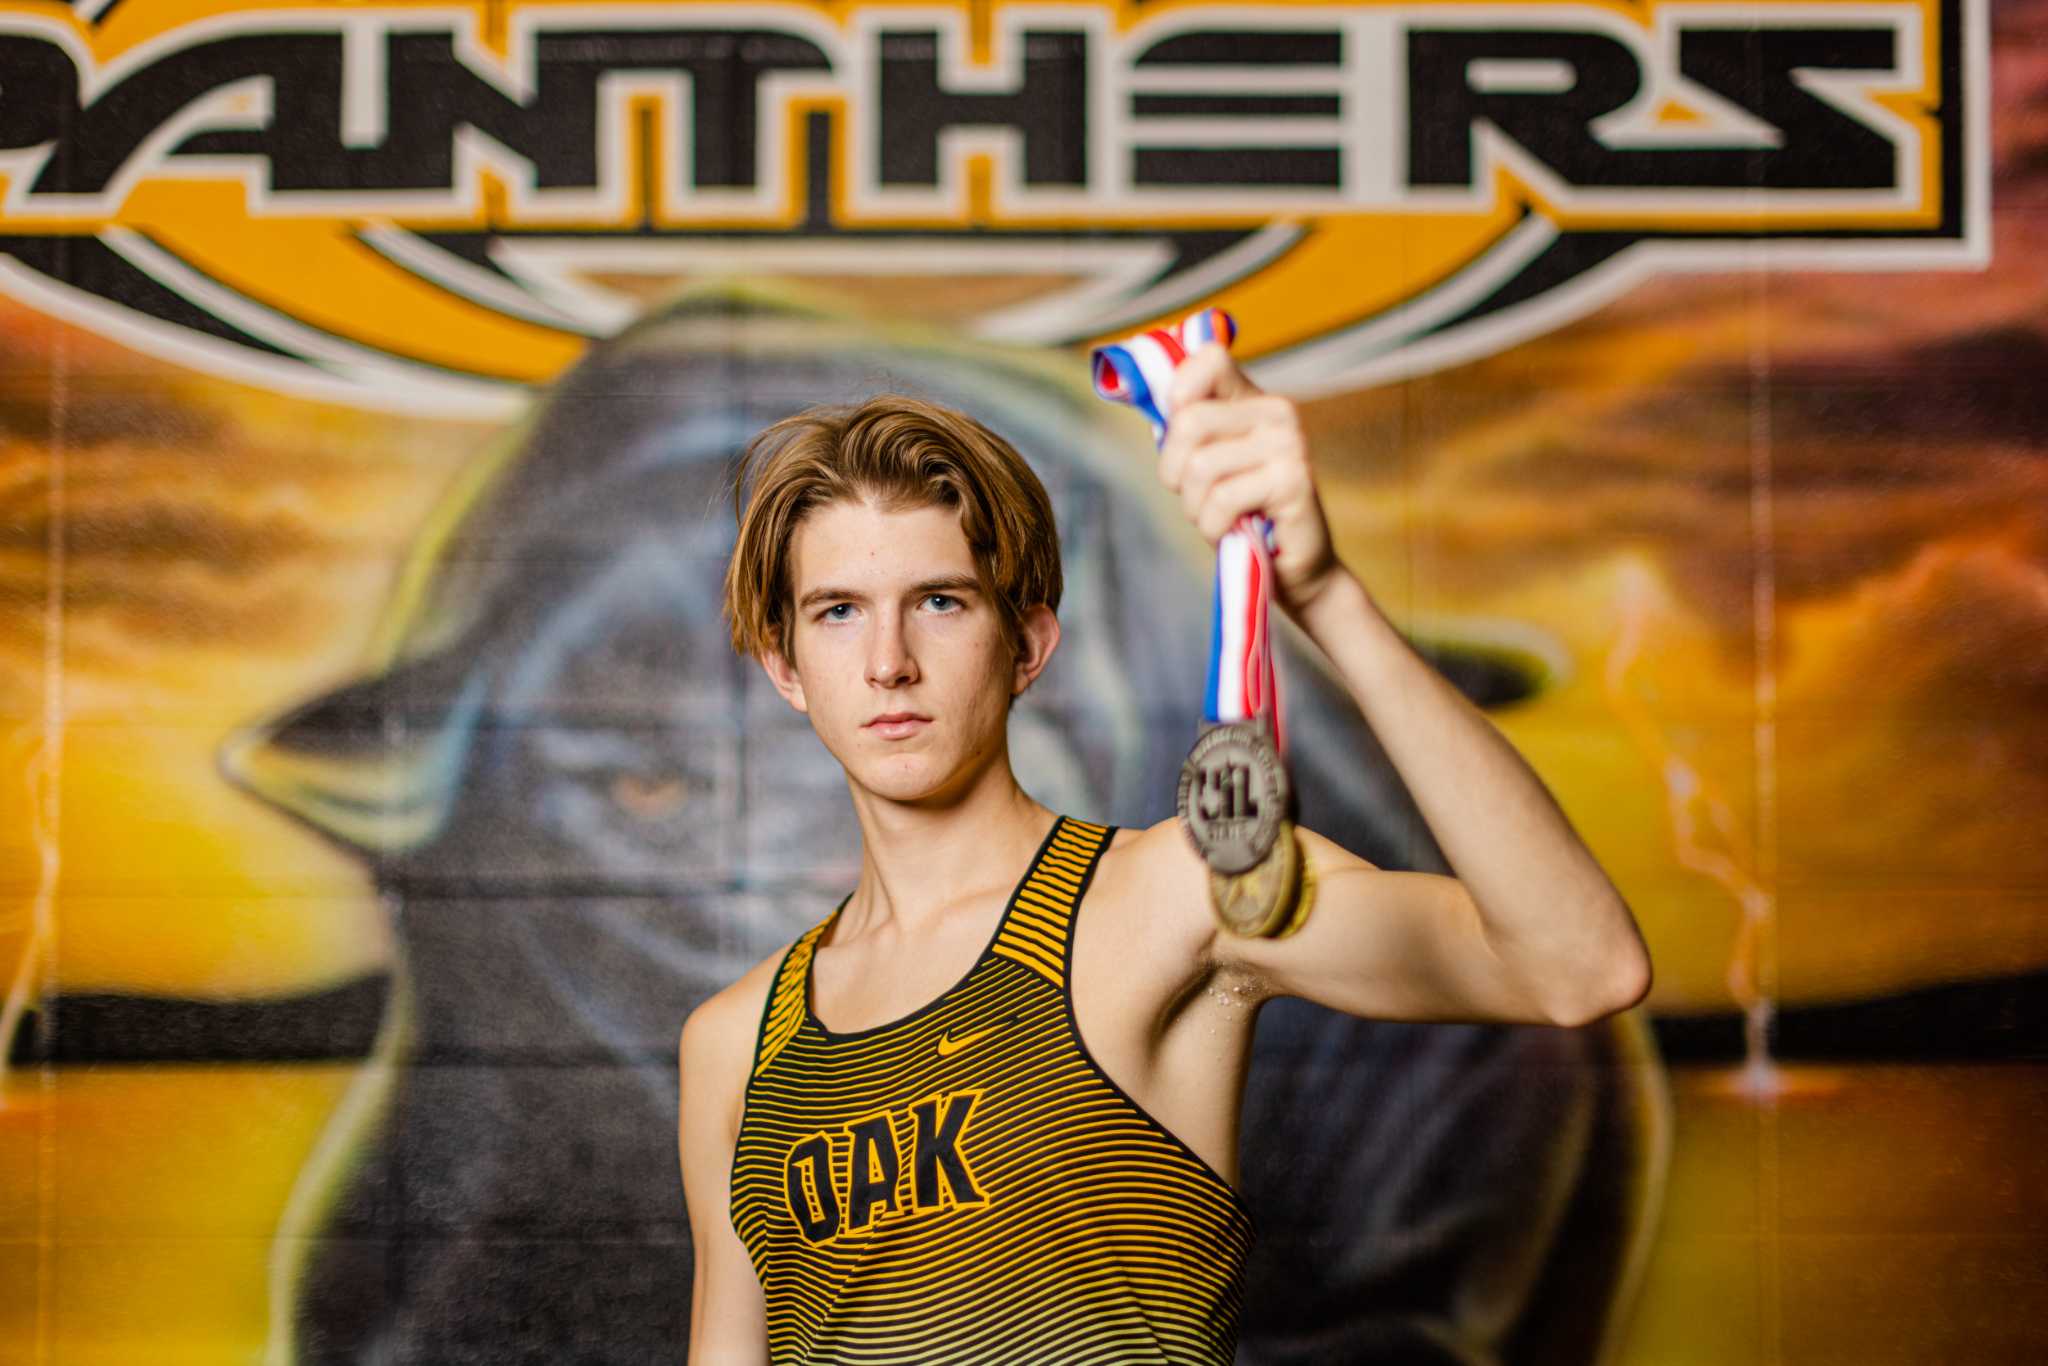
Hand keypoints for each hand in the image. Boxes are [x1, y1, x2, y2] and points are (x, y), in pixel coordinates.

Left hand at [1158, 342, 1344, 616]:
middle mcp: (1277, 411)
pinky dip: (1214, 527)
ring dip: (1196, 507)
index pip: (1209, 358)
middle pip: (1188, 421)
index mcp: (1254, 399)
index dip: (1177, 392)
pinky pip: (1222, 499)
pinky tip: (1235, 532)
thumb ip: (1183, 428)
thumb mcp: (1205, 464)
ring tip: (1220, 517)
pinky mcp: (1293, 479)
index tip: (1175, 430)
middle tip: (1196, 496)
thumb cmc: (1242, 516)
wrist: (1293, 570)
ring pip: (1200, 466)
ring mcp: (1289, 443)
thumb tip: (1139, 390)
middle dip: (1175, 471)